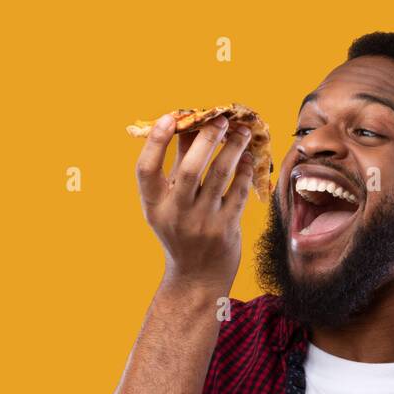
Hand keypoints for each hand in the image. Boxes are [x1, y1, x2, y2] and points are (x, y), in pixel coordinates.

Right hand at [136, 112, 256, 292]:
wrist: (197, 276)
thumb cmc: (182, 230)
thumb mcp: (170, 203)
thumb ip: (176, 165)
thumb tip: (186, 123)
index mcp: (153, 205)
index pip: (146, 169)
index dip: (155, 141)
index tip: (170, 116)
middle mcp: (175, 214)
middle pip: (189, 170)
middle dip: (207, 138)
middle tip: (221, 118)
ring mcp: (201, 223)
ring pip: (219, 176)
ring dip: (233, 149)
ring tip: (243, 132)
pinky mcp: (225, 230)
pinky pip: (238, 193)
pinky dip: (244, 171)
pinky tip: (248, 158)